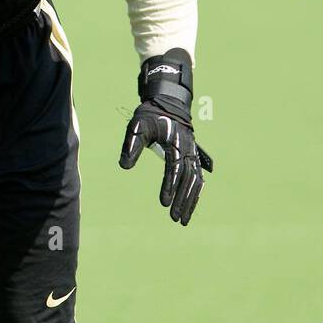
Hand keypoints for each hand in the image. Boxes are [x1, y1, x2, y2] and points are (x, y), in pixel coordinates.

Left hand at [119, 48, 212, 226]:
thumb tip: (124, 166)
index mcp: (176, 143)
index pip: (174, 168)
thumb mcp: (137, 126)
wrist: (168, 103)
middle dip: (183, 200)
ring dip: (191, 200)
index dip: (170, 186)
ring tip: (183, 220)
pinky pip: (198, 177)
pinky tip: (192, 205)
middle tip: (176, 218)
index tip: (164, 203)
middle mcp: (188, 149)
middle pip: (189, 179)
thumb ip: (131, 145)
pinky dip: (196, 192)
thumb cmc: (150, 115)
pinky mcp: (193, 156)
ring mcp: (193, 153)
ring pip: (196, 181)